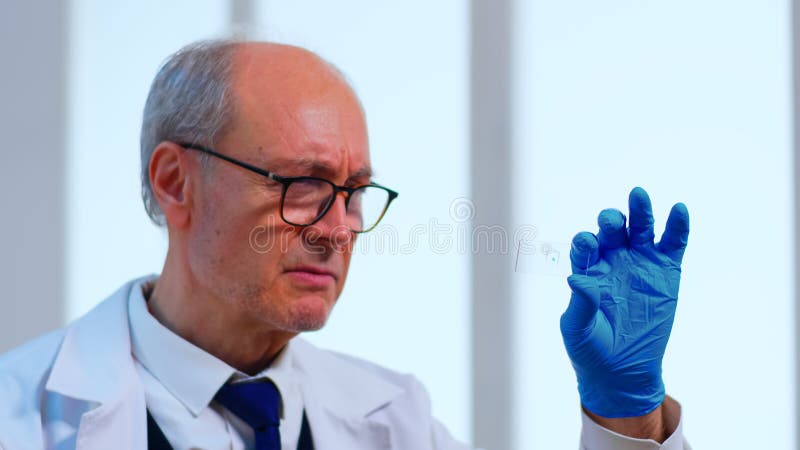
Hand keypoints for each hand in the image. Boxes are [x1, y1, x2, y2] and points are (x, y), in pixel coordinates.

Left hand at [561, 187, 688, 417]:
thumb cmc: (591, 349)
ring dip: (640, 211)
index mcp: (587, 269)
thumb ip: (580, 304)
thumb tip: (575, 280)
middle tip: (611, 221)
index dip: (585, 242)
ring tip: (638, 196)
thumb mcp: (578, 329)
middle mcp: (612, 259)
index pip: (584, 245)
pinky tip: (679, 210)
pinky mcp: (666, 271)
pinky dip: (677, 225)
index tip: (587, 245)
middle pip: (611, 229)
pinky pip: (673, 243)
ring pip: (640, 228)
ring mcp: (640, 262)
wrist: (622, 371)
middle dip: (610, 220)